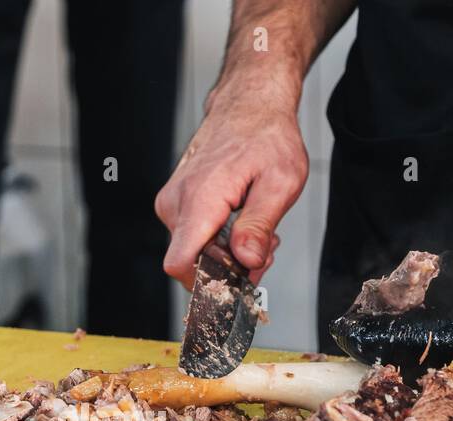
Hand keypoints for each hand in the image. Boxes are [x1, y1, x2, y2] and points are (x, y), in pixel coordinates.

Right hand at [155, 79, 308, 288]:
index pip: (180, 264)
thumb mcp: (281, 183)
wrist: (249, 105)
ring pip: (194, 254)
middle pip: (193, 265)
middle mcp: (176, 203)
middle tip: (262, 246)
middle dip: (230, 267)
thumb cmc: (266, 136)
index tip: (238, 277)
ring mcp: (171, 204)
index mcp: (200, 200)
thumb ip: (259, 226)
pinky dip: (218, 240)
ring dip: (227, 253)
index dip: (210, 282)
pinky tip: (239, 220)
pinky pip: (192, 238)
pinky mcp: (174, 204)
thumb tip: (246, 261)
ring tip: (254, 226)